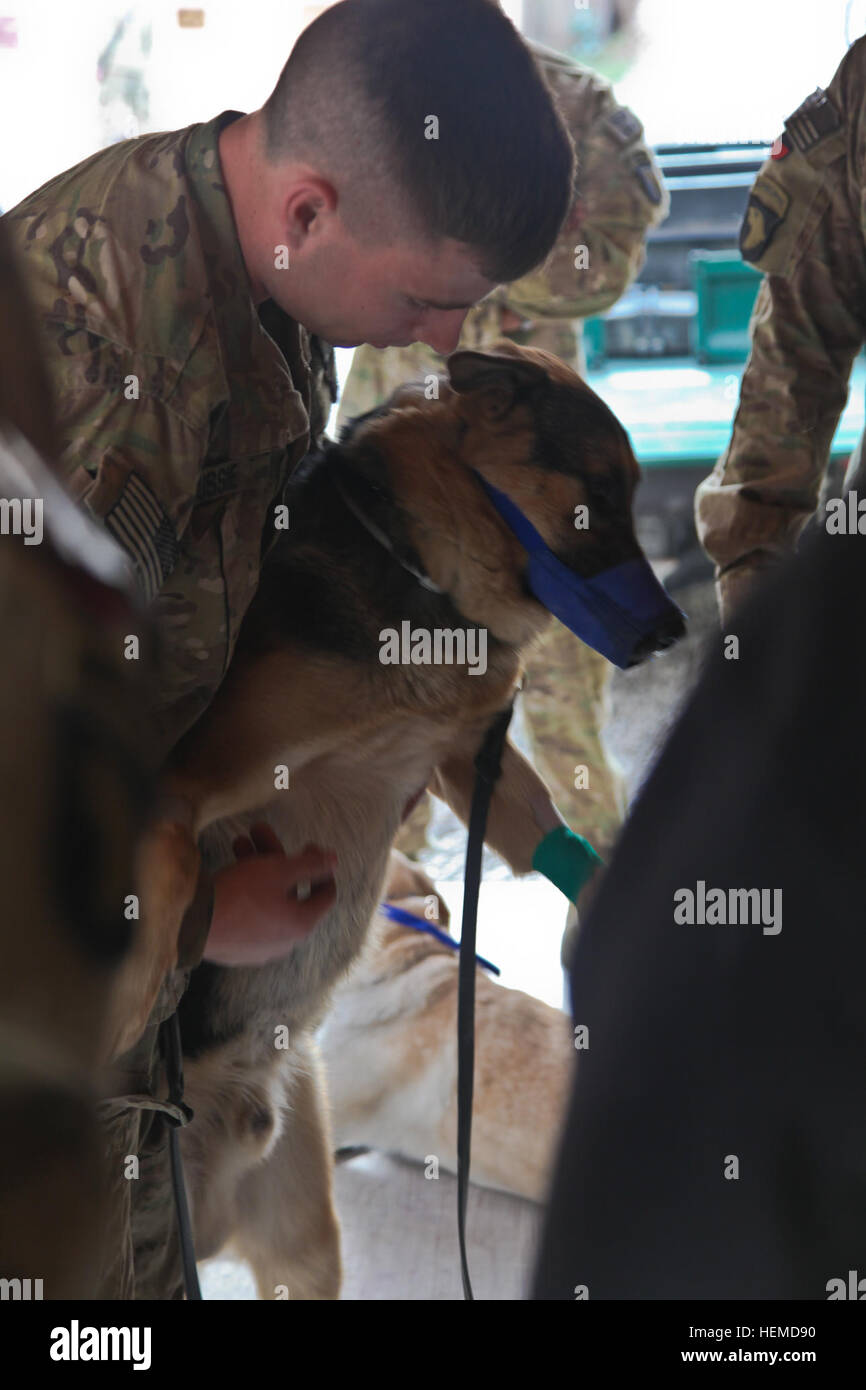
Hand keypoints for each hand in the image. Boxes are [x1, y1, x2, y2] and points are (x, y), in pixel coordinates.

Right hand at [203, 823, 336, 966]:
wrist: (190, 925)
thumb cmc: (239, 895)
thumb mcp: (279, 871)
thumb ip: (310, 864)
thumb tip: (334, 860)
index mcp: (301, 924)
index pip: (325, 894)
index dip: (320, 866)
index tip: (307, 845)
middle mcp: (284, 941)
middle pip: (288, 891)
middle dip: (275, 856)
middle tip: (260, 829)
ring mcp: (257, 946)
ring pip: (265, 899)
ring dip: (255, 866)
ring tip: (238, 840)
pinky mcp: (233, 946)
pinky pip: (247, 913)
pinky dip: (243, 889)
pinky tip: (229, 868)